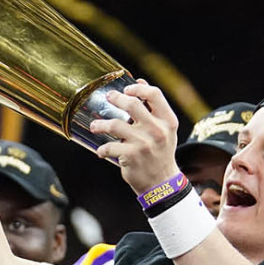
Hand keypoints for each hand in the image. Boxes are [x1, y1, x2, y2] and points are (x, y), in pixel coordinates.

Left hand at [91, 80, 181, 194]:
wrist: (162, 182)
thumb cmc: (160, 152)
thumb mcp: (164, 130)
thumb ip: (153, 108)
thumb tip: (140, 82)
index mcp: (168, 121)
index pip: (155, 95)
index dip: (138, 88)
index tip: (127, 89)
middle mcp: (157, 131)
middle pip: (132, 104)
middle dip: (116, 98)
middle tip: (108, 98)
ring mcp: (144, 143)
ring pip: (114, 124)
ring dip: (100, 125)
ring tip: (95, 126)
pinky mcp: (131, 156)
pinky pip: (109, 147)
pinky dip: (102, 150)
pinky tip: (101, 151)